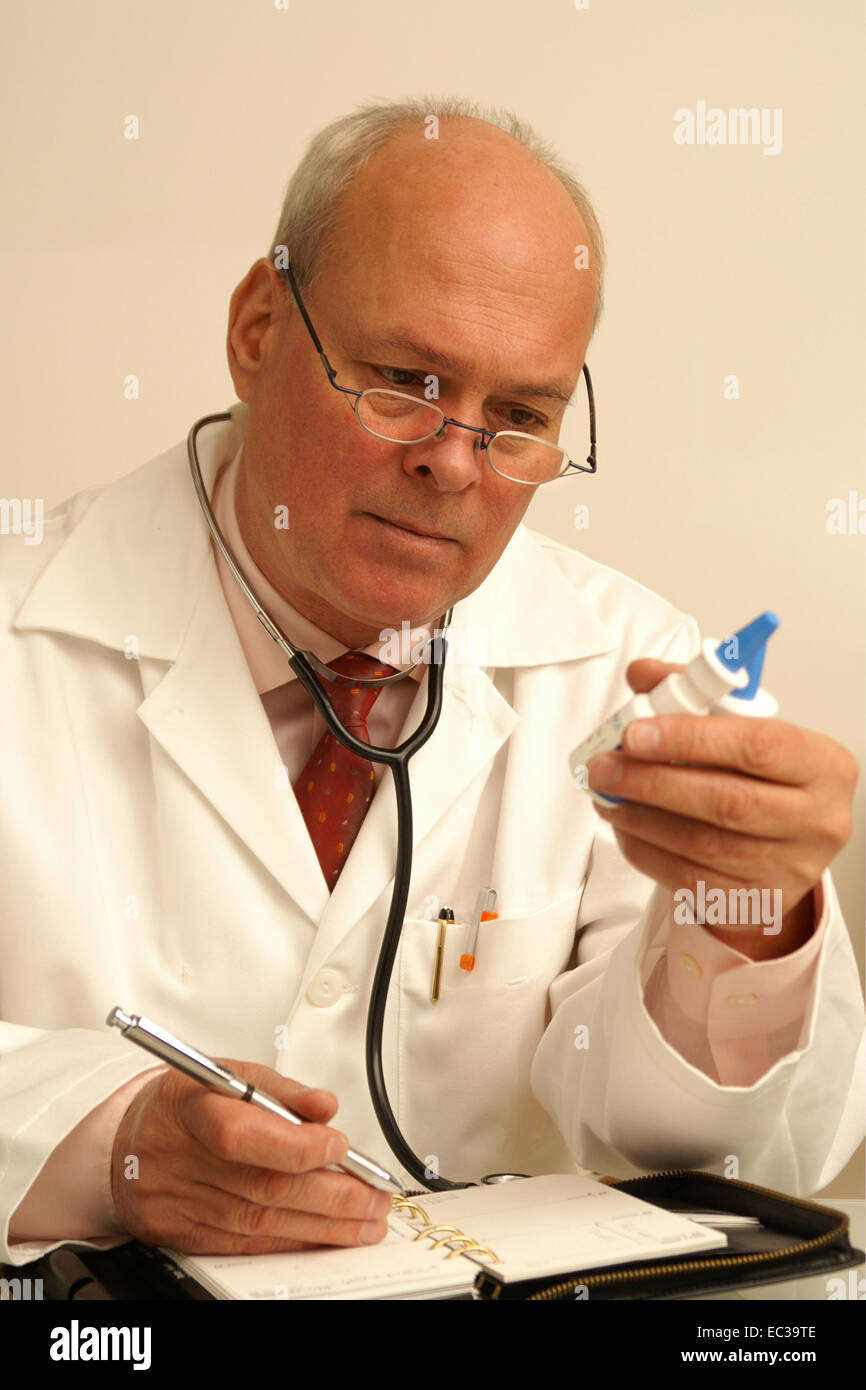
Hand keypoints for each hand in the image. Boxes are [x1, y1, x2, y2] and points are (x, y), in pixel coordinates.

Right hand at [110, 1060, 391, 1254]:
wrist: (125, 1142)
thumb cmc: (183, 1104)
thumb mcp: (228, 1074)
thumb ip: (281, 1091)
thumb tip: (325, 1108)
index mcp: (188, 1106)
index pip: (240, 1134)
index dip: (296, 1146)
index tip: (340, 1147)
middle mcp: (176, 1158)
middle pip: (261, 1185)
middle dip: (331, 1195)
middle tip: (374, 1195)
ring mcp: (175, 1201)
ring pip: (259, 1222)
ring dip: (322, 1225)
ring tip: (365, 1220)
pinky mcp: (179, 1233)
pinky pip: (244, 1243)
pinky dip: (290, 1239)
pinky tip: (323, 1235)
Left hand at [587, 659, 857, 956]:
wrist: (786, 843)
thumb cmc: (763, 775)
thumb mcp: (742, 727)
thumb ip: (693, 694)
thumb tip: (642, 675)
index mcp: (823, 764)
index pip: (757, 746)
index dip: (691, 739)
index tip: (635, 733)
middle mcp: (818, 819)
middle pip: (727, 802)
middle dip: (653, 782)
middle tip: (604, 767)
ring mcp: (791, 867)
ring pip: (703, 845)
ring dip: (642, 818)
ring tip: (606, 796)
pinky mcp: (758, 903)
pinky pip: (691, 879)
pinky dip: (647, 851)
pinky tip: (625, 827)